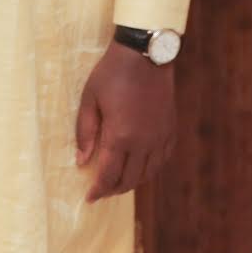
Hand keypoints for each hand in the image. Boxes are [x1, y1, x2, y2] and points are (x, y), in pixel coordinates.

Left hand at [75, 41, 175, 202]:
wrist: (145, 54)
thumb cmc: (112, 73)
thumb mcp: (89, 99)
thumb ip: (85, 132)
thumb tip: (81, 160)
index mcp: (121, 136)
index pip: (109, 174)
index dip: (98, 190)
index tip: (89, 198)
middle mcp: (144, 142)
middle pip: (130, 179)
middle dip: (114, 189)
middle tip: (101, 191)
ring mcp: (160, 137)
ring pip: (149, 173)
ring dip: (133, 182)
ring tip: (119, 181)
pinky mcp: (170, 129)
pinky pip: (163, 159)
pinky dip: (151, 168)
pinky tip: (141, 166)